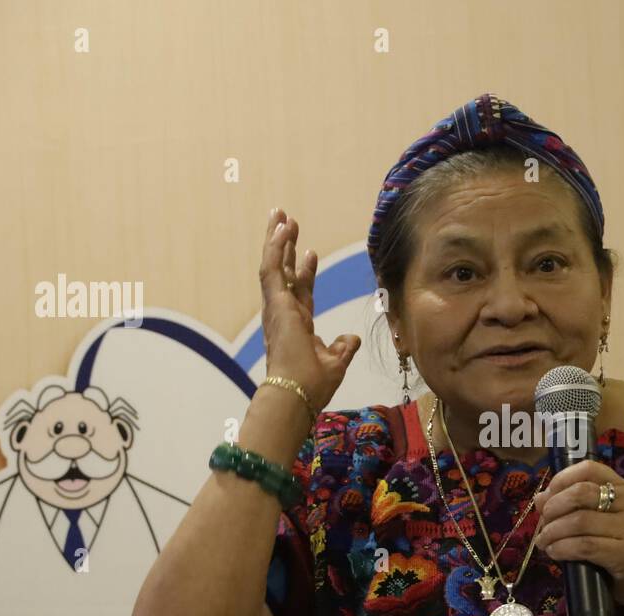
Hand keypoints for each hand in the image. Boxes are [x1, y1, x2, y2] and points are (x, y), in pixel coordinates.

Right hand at [257, 207, 360, 412]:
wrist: (297, 392)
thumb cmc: (313, 384)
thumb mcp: (336, 362)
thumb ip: (343, 348)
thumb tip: (352, 338)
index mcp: (298, 325)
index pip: (301, 291)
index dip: (305, 271)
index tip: (310, 252)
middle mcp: (284, 313)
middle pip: (284, 272)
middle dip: (285, 246)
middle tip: (287, 221)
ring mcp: (277, 307)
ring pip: (274, 265)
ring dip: (277, 240)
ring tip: (281, 215)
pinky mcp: (275, 303)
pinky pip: (272, 268)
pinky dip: (275, 247)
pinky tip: (281, 228)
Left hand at [532, 460, 623, 615]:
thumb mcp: (610, 525)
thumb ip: (581, 510)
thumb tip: (540, 499)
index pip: (590, 469)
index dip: (562, 479)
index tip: (547, 497)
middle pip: (580, 493)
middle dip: (553, 508)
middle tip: (543, 524)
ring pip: (579, 521)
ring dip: (553, 532)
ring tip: (544, 542)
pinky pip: (585, 546)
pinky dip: (562, 549)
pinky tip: (555, 553)